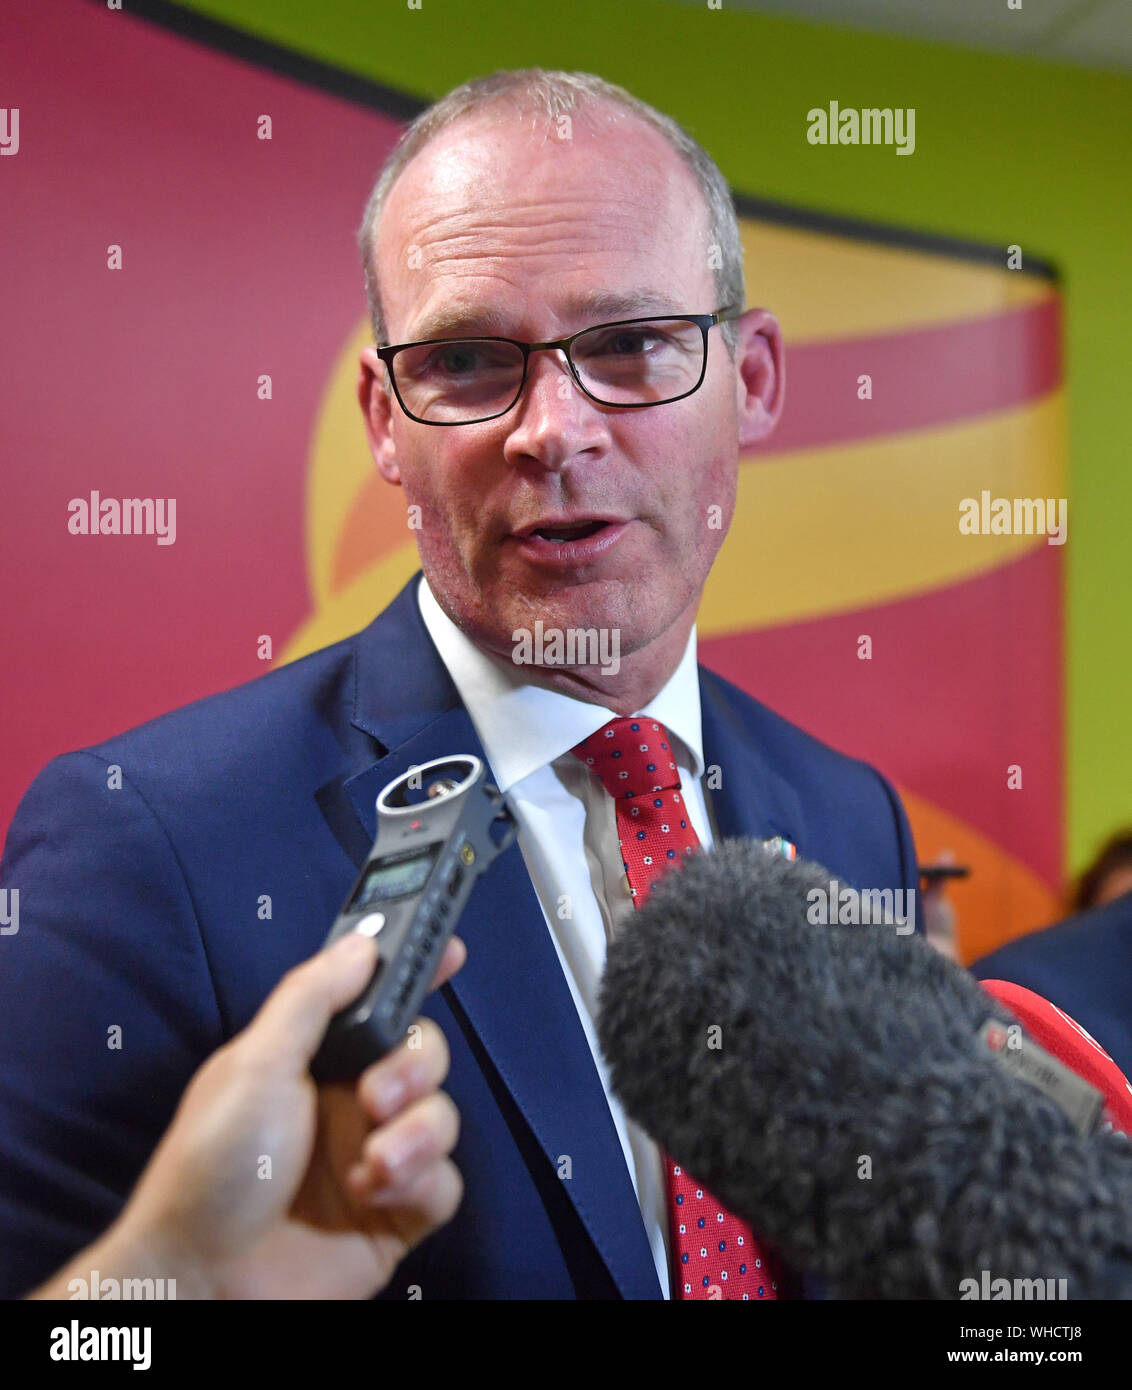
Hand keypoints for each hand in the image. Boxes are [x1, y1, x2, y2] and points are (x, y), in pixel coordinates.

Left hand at [62, 933, 465, 1298]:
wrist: (205, 1280)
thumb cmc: (210, 1172)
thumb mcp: (254, 1066)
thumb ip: (311, 997)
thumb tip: (361, 943)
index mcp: (313, 1059)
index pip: (375, 999)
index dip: (415, 971)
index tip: (449, 948)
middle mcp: (347, 1101)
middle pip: (422, 1051)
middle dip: (415, 1066)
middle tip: (375, 1094)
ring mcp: (374, 1156)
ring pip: (442, 1114)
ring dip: (417, 1133)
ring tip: (374, 1162)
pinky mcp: (396, 1212)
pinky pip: (445, 1182)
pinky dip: (420, 1183)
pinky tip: (375, 1193)